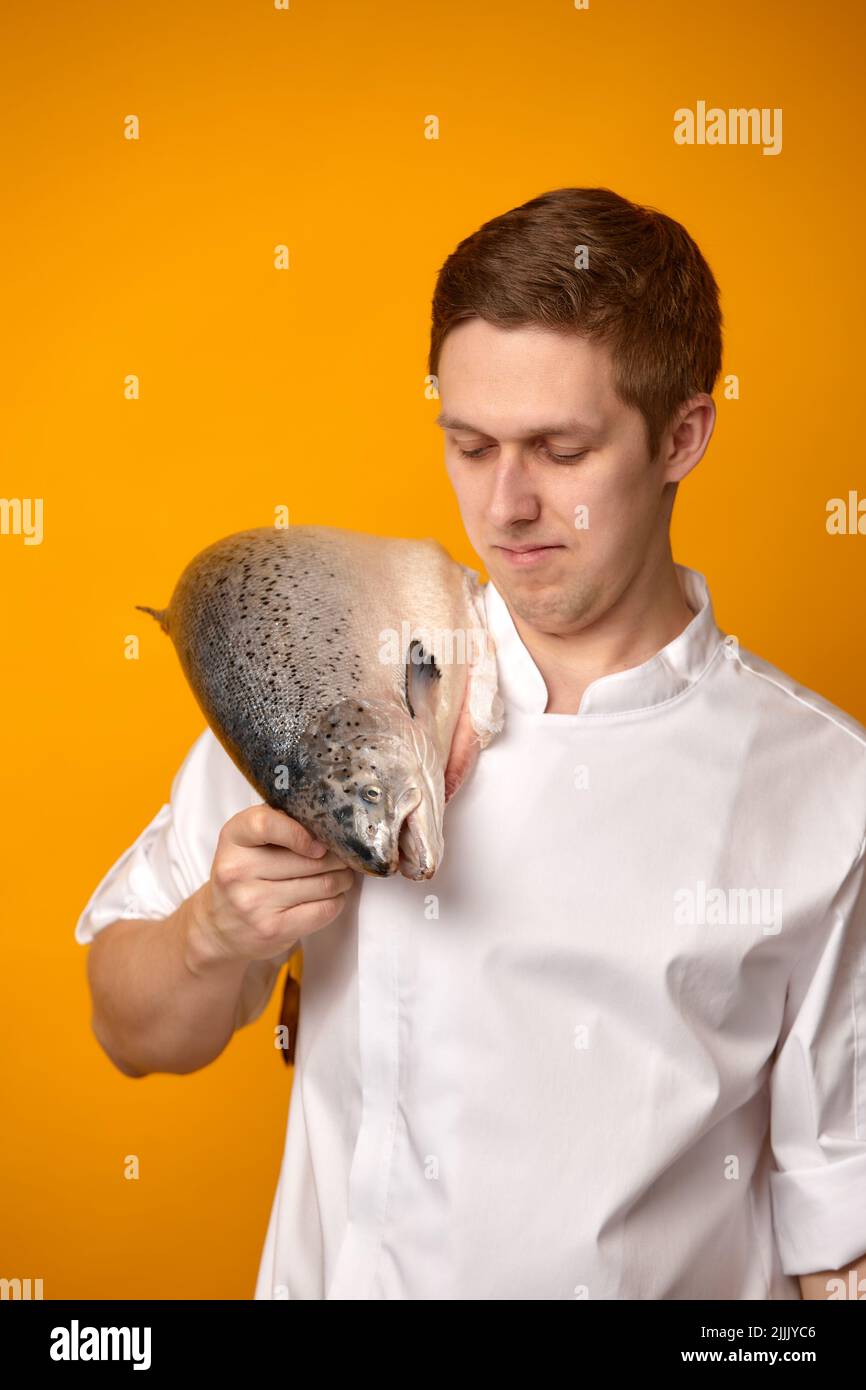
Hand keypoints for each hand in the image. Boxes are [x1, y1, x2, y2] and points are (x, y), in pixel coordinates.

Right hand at [187, 803, 355, 966]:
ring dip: (342, 879)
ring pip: (323, 884)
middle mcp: (238, 871)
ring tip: (343, 875)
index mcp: (233, 838)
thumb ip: (278, 825)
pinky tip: (333, 897)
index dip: (299, 832)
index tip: (318, 842)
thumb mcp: (247, 843)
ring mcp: (254, 903)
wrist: (218, 928)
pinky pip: (323, 910)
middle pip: (309, 859)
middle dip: (337, 858)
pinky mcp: (273, 929)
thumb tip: (327, 828)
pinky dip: (337, 901)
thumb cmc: (242, 877)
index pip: (265, 824)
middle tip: (344, 857)